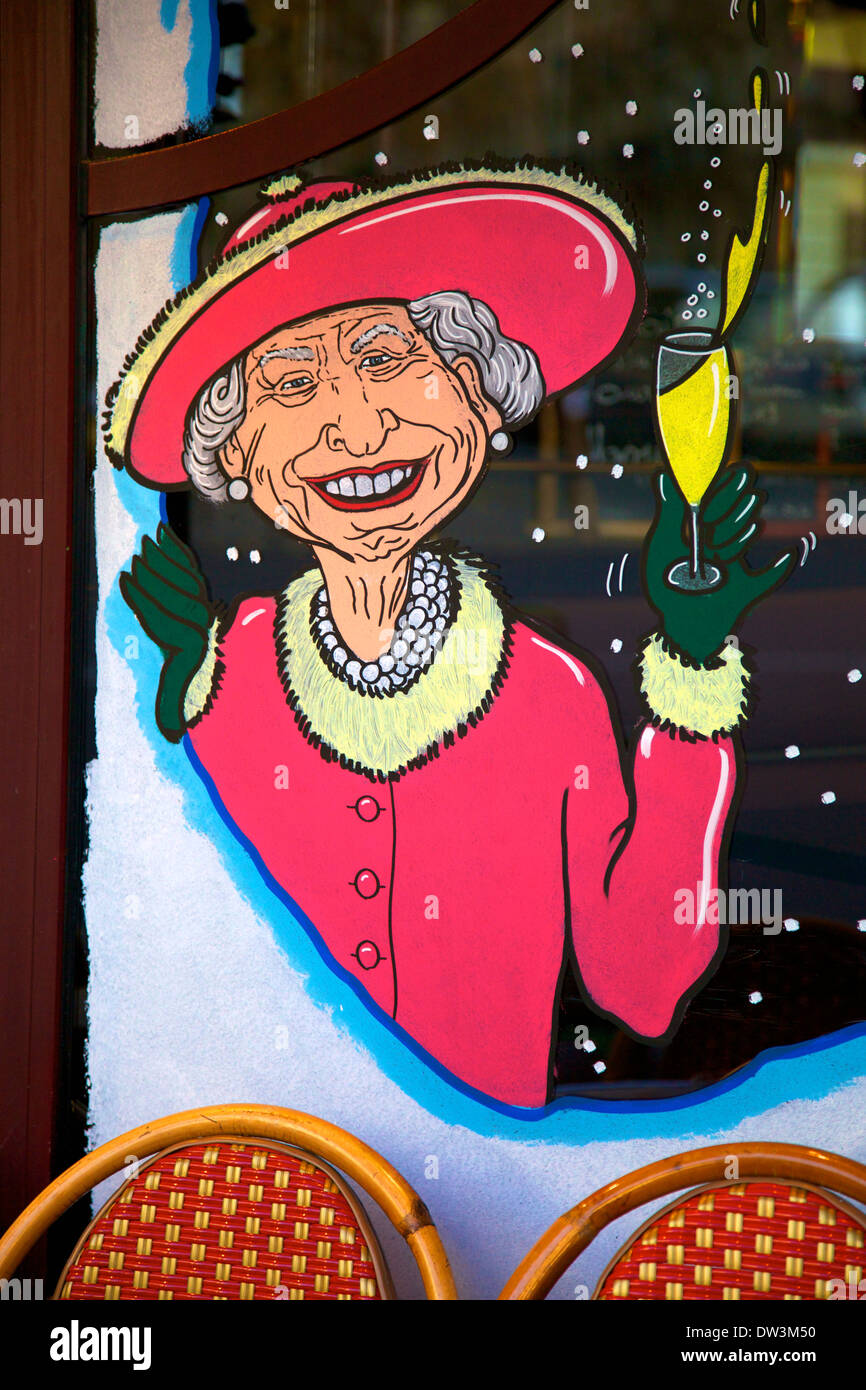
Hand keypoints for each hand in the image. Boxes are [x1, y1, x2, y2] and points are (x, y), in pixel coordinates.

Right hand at [119, 523, 213, 740]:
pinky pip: (196, 564)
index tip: (124, 580)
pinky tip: (167, 534)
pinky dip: (180, 549)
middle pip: (170, 591)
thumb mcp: (194, 685)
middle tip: (133, 559)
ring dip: (163, 559)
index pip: (160, 614)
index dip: (141, 598)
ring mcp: (211, 599)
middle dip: (150, 575)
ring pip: (183, 575)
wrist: (260, 654)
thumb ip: (175, 702)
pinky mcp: (220, 584)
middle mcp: (200, 617)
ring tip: (146, 544)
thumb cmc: (216, 671)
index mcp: (189, 639)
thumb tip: (169, 735)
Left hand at [642, 464, 795, 664]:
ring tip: (756, 520)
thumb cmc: (666, 585)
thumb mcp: (664, 544)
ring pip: (746, 539)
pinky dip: (782, 567)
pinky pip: (769, 578)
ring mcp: (734, 568)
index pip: (717, 505)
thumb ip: (669, 510)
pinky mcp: (746, 591)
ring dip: (748, 529)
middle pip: (734, 517)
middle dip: (740, 504)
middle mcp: (719, 547)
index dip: (728, 487)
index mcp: (699, 534)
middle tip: (752, 491)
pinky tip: (791, 553)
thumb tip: (662, 474)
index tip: (739, 471)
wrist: (677, 627)